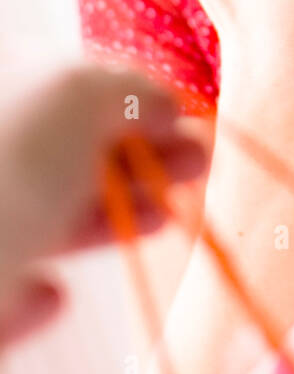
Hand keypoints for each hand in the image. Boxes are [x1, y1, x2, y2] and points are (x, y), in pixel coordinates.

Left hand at [0, 61, 205, 343]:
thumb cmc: (6, 162)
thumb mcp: (83, 93)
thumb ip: (132, 91)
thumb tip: (165, 104)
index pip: (57, 78)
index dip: (125, 94)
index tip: (183, 117)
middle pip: (52, 147)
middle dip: (131, 157)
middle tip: (196, 163)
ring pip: (28, 217)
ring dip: (101, 220)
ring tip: (161, 219)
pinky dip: (32, 295)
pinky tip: (55, 295)